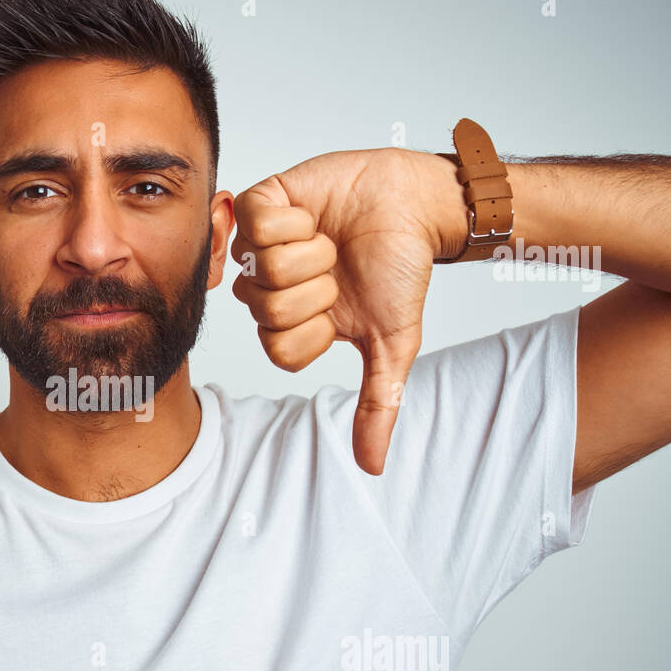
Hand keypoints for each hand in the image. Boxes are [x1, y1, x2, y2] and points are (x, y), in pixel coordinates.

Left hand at [230, 147, 464, 474]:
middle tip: (336, 270)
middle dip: (314, 289)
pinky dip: (295, 220)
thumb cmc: (400, 270)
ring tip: (328, 241)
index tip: (337, 310)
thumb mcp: (392, 343)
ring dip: (309, 252)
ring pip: (261, 266)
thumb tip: (373, 467)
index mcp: (290, 323)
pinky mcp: (262, 203)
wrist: (414, 205)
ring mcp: (261, 246)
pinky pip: (256, 222)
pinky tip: (313, 215)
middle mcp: (268, 287)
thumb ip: (378, 404)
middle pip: (265, 309)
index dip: (310, 330)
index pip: (275, 348)